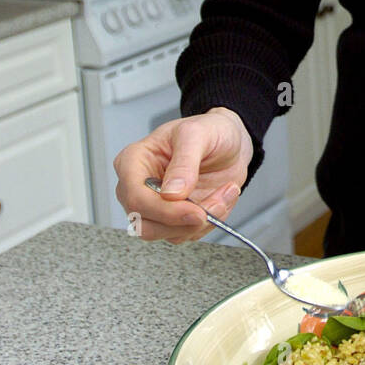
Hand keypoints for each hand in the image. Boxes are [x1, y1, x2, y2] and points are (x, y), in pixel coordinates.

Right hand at [113, 106, 253, 242]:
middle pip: (146, 224)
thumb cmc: (209, 130)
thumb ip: (184, 162)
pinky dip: (211, 221)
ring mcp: (157, 206)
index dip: (163, 210)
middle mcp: (140, 188)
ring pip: (169, 234)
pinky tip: (222, 198)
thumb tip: (171, 193)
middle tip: (216, 204)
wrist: (231, 141)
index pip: (135, 197)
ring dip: (203, 221)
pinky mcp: (176, 219)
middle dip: (185, 220)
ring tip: (224, 193)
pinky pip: (188, 234)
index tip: (194, 210)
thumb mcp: (197, 134)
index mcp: (133, 162)